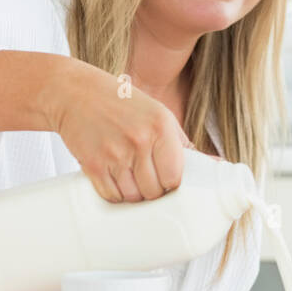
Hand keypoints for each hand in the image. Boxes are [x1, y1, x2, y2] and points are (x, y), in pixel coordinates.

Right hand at [49, 59, 194, 203]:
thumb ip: (184, 144)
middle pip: (154, 191)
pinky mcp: (92, 165)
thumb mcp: (159, 115)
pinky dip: (114, 193)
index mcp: (160, 127)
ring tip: (129, 176)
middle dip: (152, 190)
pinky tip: (114, 177)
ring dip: (133, 193)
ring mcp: (114, 154)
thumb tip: (216, 165)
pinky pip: (111, 196)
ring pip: (133, 197)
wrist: (75, 93)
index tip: (165, 178)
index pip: (175, 177)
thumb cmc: (122, 104)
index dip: (171, 183)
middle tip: (145, 177)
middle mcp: (139, 141)